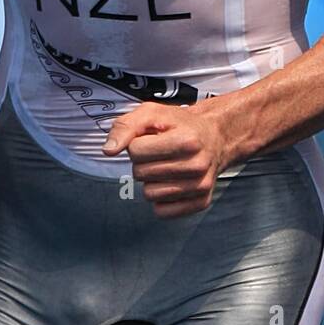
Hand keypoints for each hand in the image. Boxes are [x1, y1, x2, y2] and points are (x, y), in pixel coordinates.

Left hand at [101, 101, 231, 217]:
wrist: (215, 136)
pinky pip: (163, 211)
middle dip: (143, 162)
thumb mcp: (151, 113)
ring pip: (149, 194)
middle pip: (141, 174)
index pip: (136, 151)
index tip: (149, 140)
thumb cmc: (180, 124)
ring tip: (165, 166)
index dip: (136, 144)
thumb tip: (109, 150)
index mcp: (186, 140)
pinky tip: (170, 182)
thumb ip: (125, 126)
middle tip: (158, 153)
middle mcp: (197, 165)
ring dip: (151, 181)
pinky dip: (161, 199)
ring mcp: (200, 186)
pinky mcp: (201, 202)